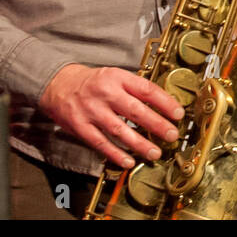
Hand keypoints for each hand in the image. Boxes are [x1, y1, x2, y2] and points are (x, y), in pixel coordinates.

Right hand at [38, 64, 184, 168]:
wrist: (58, 84)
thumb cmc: (93, 82)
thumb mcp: (115, 75)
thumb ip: (135, 88)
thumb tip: (163, 103)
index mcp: (118, 78)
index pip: (146, 89)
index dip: (165, 102)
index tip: (178, 114)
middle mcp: (106, 93)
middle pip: (136, 111)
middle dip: (157, 125)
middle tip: (172, 135)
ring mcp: (92, 111)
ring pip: (120, 130)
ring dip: (139, 143)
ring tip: (154, 152)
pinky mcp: (81, 126)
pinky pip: (101, 143)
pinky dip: (115, 154)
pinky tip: (128, 161)